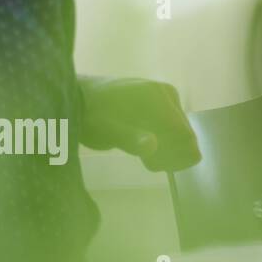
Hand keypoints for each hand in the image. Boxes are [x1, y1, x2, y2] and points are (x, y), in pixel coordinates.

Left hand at [79, 77, 200, 171]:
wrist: (78, 96)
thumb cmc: (90, 114)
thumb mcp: (104, 131)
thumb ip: (129, 139)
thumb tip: (152, 146)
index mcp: (157, 97)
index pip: (183, 133)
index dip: (176, 156)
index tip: (156, 166)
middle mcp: (167, 94)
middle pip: (184, 134)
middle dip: (169, 153)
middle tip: (147, 162)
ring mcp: (165, 97)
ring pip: (179, 132)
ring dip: (166, 149)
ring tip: (144, 155)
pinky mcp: (161, 103)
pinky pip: (172, 127)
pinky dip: (164, 141)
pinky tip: (145, 147)